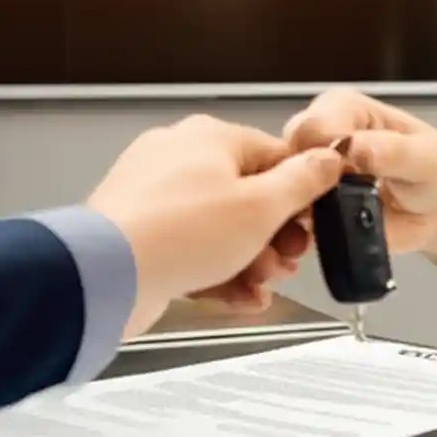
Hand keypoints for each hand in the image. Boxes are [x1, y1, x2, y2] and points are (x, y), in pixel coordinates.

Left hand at [86, 114, 342, 336]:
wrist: (106, 275)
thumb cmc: (183, 232)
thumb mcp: (263, 206)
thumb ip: (305, 181)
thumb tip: (330, 159)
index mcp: (211, 138)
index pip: (276, 157)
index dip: (302, 196)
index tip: (313, 225)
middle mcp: (180, 158)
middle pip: (249, 197)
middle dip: (275, 238)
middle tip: (287, 262)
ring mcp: (156, 197)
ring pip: (222, 228)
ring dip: (252, 260)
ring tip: (262, 285)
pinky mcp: (141, 234)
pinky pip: (193, 250)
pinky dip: (220, 274)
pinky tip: (241, 298)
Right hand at [283, 87, 436, 255]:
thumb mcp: (426, 158)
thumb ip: (392, 151)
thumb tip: (353, 147)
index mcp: (344, 109)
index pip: (313, 125)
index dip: (323, 151)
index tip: (347, 174)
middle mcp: (318, 137)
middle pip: (287, 156)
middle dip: (304, 182)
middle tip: (338, 203)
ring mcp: (309, 175)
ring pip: (283, 189)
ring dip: (301, 209)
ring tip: (338, 221)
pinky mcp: (310, 209)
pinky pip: (293, 221)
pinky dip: (304, 231)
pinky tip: (327, 235)